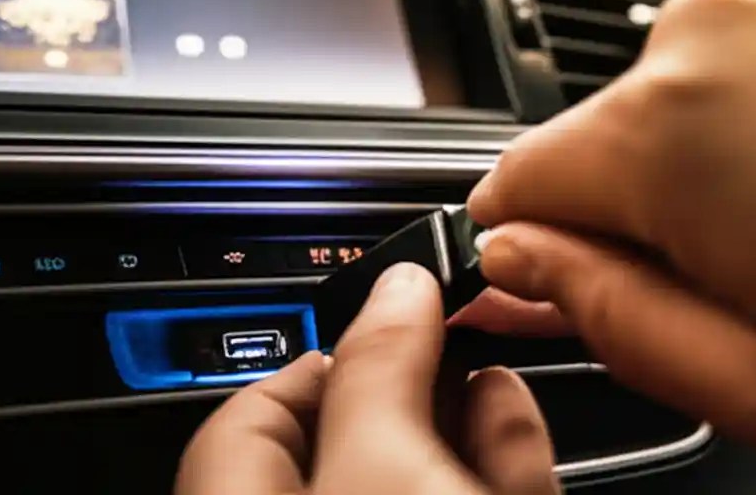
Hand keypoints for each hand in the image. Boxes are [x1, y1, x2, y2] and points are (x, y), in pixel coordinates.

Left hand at [176, 263, 560, 494]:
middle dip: (399, 372)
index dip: (310, 350)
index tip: (374, 309)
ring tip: (483, 354)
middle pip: (342, 438)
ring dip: (456, 408)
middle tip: (438, 318)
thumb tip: (398, 286)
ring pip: (416, 469)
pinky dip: (497, 455)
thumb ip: (381, 368)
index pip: (246, 418)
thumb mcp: (380, 466)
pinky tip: (509, 406)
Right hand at [463, 0, 755, 455]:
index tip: (586, 281)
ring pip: (663, 101)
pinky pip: (728, 55)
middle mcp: (687, 41)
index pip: (505, 189)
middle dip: (642, 212)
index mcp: (658, 138)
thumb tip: (520, 268)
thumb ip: (617, 330)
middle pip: (591, 148)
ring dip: (707, 154)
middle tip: (751, 261)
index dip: (538, 251)